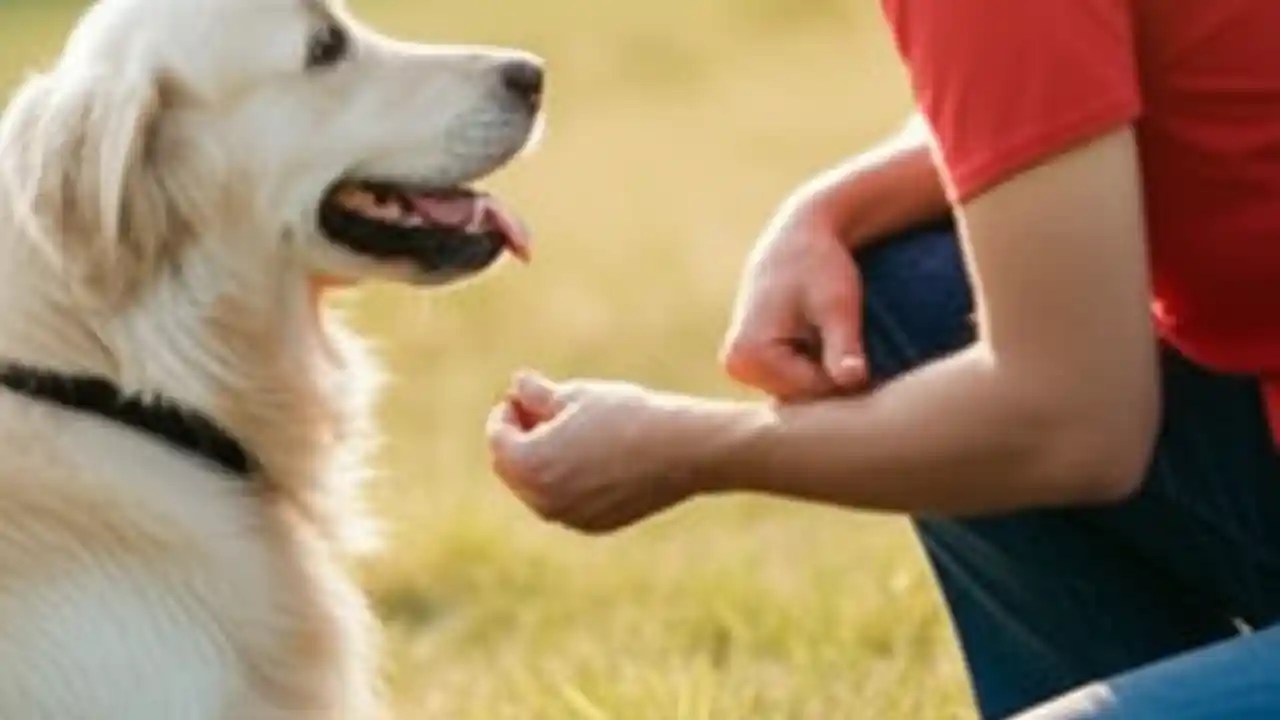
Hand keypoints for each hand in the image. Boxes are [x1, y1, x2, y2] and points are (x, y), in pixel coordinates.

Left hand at [486, 373, 700, 533]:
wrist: (682, 451)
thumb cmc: (626, 416)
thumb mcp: (576, 395)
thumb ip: (536, 394)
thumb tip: (517, 385)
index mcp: (529, 465)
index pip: (498, 438)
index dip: (506, 412)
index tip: (521, 396)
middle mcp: (541, 500)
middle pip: (511, 468)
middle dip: (518, 439)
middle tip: (536, 412)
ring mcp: (567, 517)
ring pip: (537, 488)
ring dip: (540, 461)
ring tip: (565, 430)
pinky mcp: (593, 525)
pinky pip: (563, 503)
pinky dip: (564, 481)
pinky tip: (589, 455)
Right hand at [721, 193, 867, 400]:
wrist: (798, 239)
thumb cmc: (820, 266)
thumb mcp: (837, 305)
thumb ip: (842, 346)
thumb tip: (853, 380)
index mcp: (747, 355)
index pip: (814, 389)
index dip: (847, 371)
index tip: (861, 341)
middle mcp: (736, 367)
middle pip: (804, 396)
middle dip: (834, 375)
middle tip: (854, 337)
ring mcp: (742, 368)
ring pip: (803, 392)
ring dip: (827, 372)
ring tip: (836, 333)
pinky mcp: (754, 365)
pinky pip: (796, 381)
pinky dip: (817, 367)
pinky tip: (823, 338)